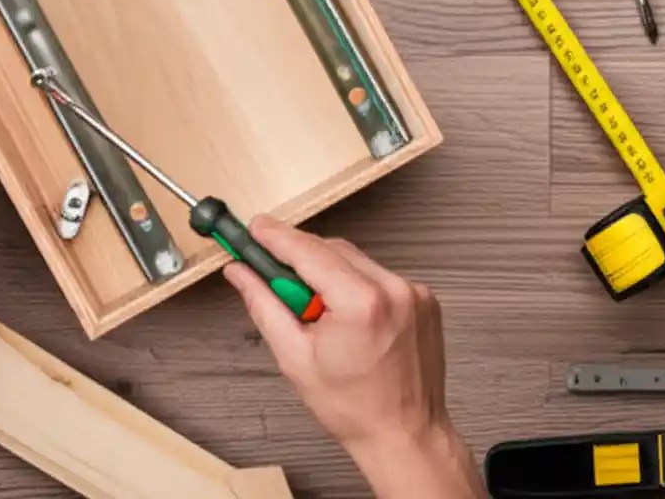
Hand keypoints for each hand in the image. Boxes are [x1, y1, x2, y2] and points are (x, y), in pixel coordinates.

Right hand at [224, 217, 483, 497]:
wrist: (404, 435)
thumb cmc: (354, 407)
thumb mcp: (294, 357)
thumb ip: (264, 305)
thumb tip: (240, 273)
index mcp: (361, 303)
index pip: (308, 251)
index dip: (275, 236)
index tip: (254, 228)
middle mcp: (393, 289)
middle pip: (331, 249)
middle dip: (298, 256)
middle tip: (270, 272)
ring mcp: (414, 293)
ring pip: (354, 260)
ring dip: (327, 272)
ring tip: (314, 311)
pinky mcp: (424, 299)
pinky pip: (377, 275)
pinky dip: (354, 284)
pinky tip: (344, 314)